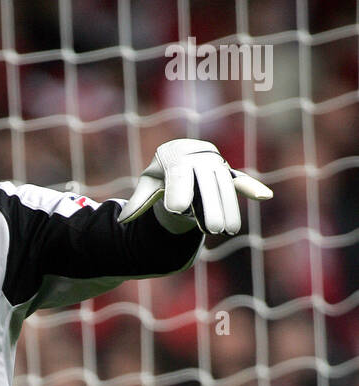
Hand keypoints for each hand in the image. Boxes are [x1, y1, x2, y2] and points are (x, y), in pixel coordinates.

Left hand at [117, 138, 272, 235]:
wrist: (179, 154)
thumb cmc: (161, 174)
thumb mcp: (148, 185)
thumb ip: (139, 201)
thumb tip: (122, 220)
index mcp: (176, 155)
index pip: (179, 174)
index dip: (179, 190)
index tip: (178, 210)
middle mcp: (199, 156)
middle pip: (205, 182)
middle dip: (210, 206)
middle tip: (211, 230)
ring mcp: (215, 162)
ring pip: (223, 185)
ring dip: (228, 208)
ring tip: (229, 231)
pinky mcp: (226, 171)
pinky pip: (239, 179)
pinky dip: (250, 187)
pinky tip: (264, 196)